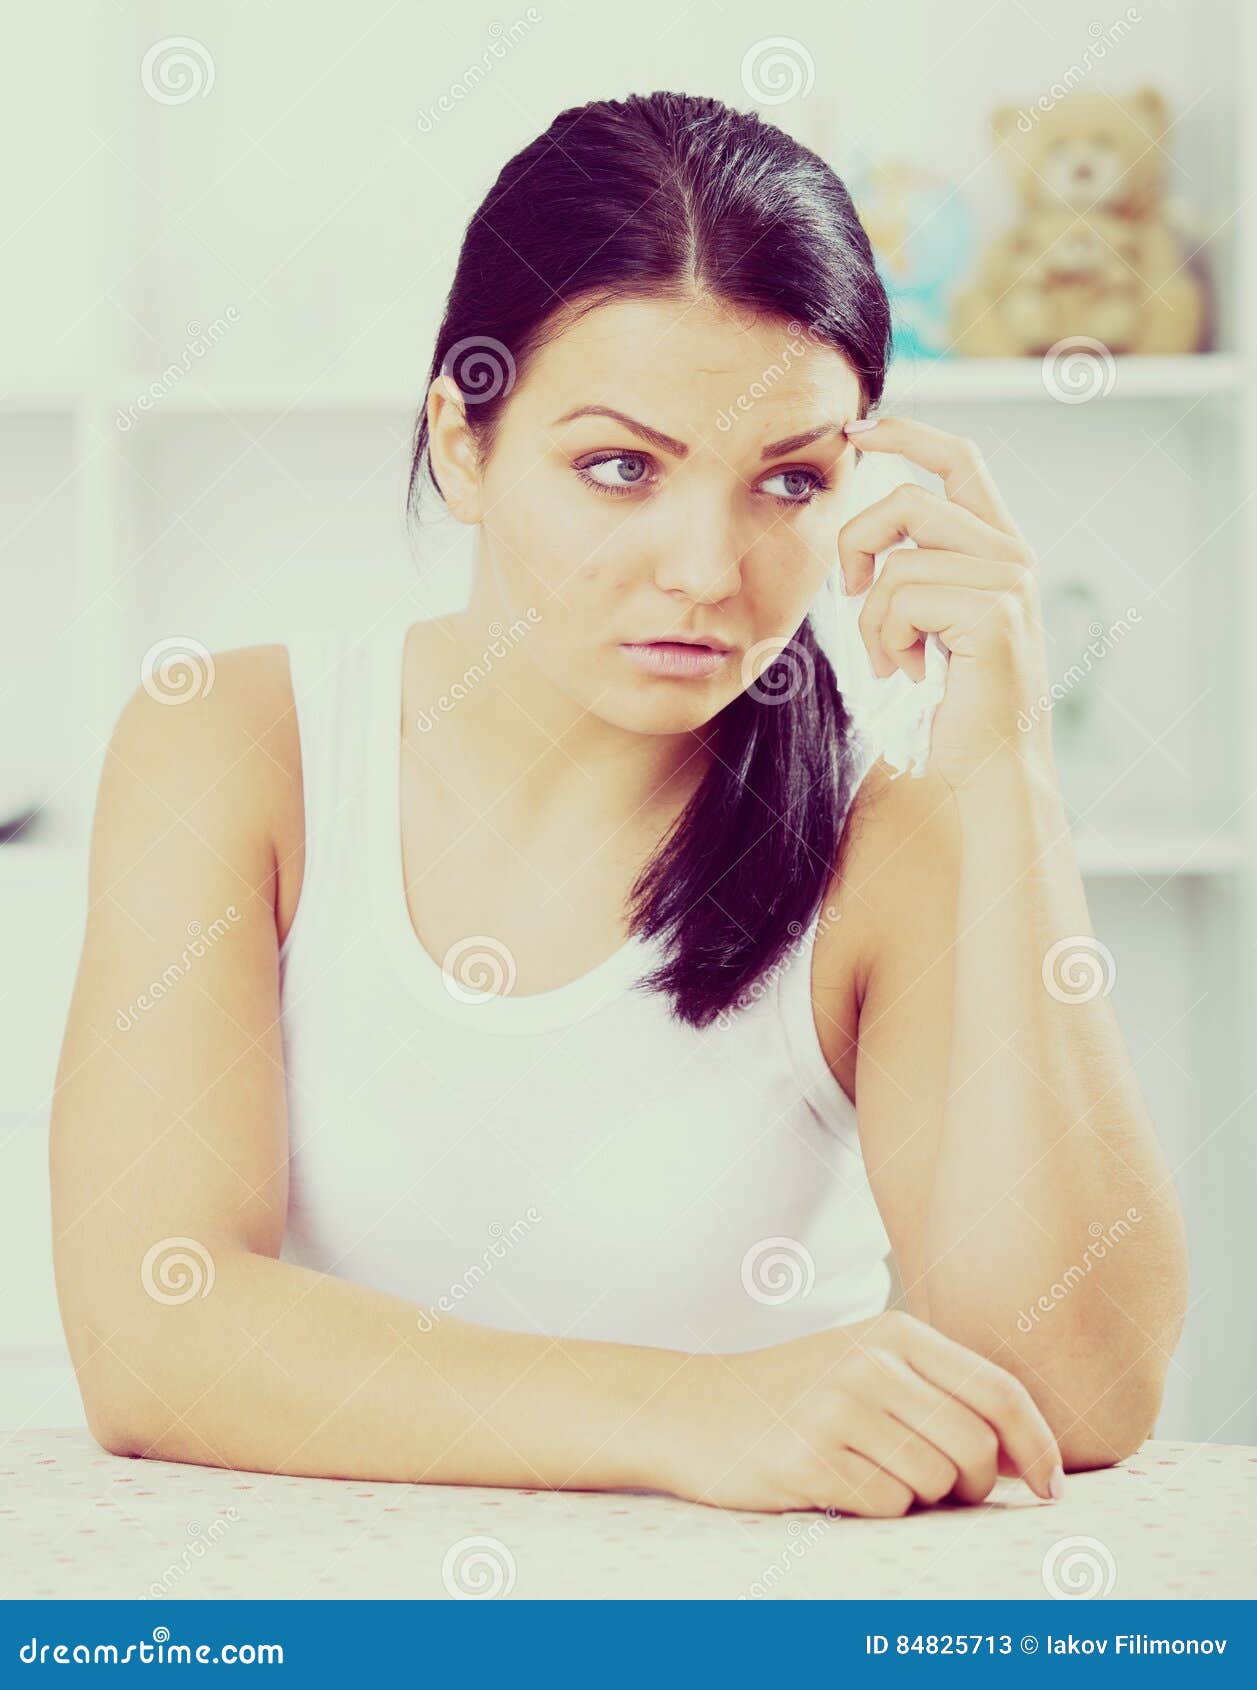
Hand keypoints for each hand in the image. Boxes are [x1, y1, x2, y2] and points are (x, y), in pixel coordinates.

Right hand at [660, 1310, 1063, 1514]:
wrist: (695, 1409)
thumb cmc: (796, 1392)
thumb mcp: (866, 1362)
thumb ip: (940, 1390)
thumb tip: (1027, 1454)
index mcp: (895, 1332)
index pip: (999, 1390)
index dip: (1039, 1444)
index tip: (1053, 1487)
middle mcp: (871, 1363)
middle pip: (976, 1447)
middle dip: (977, 1485)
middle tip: (947, 1490)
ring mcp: (838, 1409)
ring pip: (934, 1483)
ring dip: (919, 1498)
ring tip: (874, 1473)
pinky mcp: (809, 1458)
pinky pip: (887, 1506)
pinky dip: (878, 1508)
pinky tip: (840, 1482)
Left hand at [838, 416, 1055, 793]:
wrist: (984, 769)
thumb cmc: (949, 705)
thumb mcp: (928, 623)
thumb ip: (914, 572)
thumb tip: (865, 543)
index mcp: (998, 548)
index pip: (959, 459)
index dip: (907, 433)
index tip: (857, 431)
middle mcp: (1011, 556)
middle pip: (907, 500)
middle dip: (856, 544)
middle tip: (850, 595)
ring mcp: (1009, 583)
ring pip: (896, 562)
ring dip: (873, 620)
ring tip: (894, 660)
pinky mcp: (994, 614)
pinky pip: (902, 598)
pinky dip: (886, 641)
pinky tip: (911, 672)